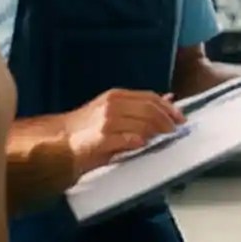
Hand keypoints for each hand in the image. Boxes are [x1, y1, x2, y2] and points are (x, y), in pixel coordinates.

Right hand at [65, 89, 185, 174]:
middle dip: (167, 122)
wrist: (61, 142)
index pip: (150, 98)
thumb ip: (139, 105)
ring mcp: (108, 122)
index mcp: (116, 96)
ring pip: (144, 125)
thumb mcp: (113, 110)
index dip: (169, 108)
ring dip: (157, 134)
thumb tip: (168, 99)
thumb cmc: (88, 128)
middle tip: (175, 131)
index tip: (180, 118)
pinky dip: (142, 143)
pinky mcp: (104, 139)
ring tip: (162, 140)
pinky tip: (144, 145)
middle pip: (150, 110)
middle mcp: (113, 105)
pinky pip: (131, 140)